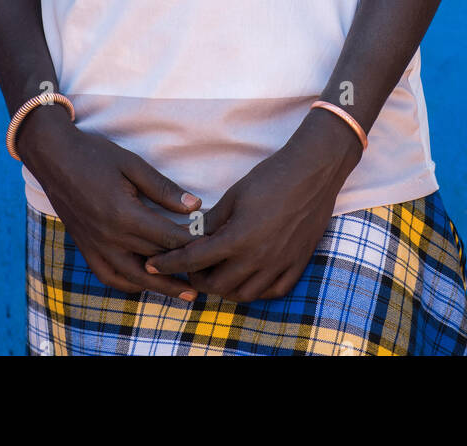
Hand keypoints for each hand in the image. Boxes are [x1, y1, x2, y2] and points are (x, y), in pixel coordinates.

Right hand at [18, 110, 201, 301]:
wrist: (54, 157)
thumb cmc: (94, 155)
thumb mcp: (132, 164)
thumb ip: (163, 188)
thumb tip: (194, 205)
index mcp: (124, 214)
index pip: (167, 238)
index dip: (192, 244)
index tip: (212, 247)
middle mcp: (110, 237)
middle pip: (155, 261)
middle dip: (183, 268)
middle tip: (208, 274)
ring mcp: (96, 246)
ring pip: (134, 277)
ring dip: (160, 287)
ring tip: (184, 293)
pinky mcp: (86, 249)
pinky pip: (110, 277)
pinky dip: (129, 284)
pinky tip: (144, 283)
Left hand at [141, 108, 362, 302]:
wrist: (313, 172)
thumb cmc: (272, 176)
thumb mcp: (235, 194)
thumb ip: (213, 220)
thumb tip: (194, 235)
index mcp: (239, 238)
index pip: (195, 259)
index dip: (170, 262)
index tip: (153, 263)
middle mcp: (258, 259)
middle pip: (217, 286)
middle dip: (197, 279)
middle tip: (190, 266)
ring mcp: (279, 265)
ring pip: (243, 295)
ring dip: (225, 288)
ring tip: (217, 273)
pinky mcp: (297, 265)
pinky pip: (272, 292)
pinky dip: (255, 290)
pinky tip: (248, 278)